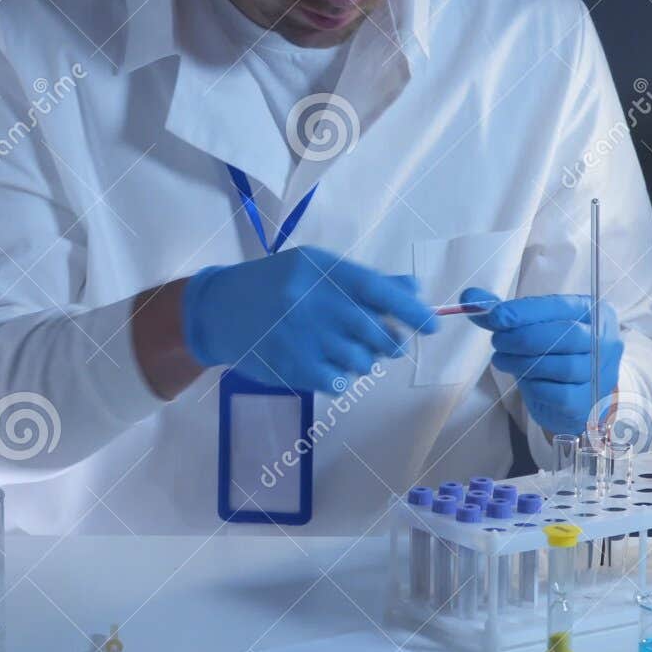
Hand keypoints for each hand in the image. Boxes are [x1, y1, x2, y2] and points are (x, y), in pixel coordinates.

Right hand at [182, 246, 436, 392]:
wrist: (219, 310)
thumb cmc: (275, 284)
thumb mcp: (315, 268)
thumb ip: (364, 280)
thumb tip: (412, 290)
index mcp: (324, 273)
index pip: (381, 292)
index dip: (413, 311)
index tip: (433, 325)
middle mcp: (315, 304)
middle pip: (377, 333)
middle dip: (391, 342)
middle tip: (389, 342)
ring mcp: (304, 339)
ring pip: (361, 362)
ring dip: (363, 360)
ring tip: (343, 349)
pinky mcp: (293, 367)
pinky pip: (338, 382)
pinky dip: (340, 377)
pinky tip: (325, 363)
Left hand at [462, 287, 621, 435]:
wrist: (577, 397)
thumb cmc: (555, 353)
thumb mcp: (535, 327)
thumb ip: (505, 314)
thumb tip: (469, 299)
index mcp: (596, 313)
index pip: (559, 307)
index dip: (525, 311)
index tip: (496, 316)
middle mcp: (606, 341)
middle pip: (562, 336)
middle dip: (521, 337)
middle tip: (497, 341)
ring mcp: (600, 373)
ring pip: (559, 365)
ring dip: (521, 362)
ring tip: (503, 359)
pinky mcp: (588, 401)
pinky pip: (556, 392)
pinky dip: (533, 385)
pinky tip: (524, 379)